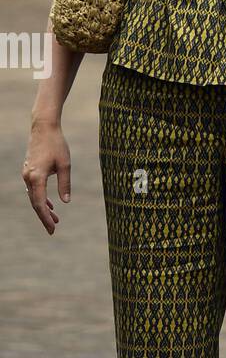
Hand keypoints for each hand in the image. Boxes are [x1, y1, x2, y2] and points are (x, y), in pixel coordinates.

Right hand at [22, 120, 70, 235]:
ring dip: (44, 208)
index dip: (46, 217)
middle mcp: (28, 177)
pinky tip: (51, 205)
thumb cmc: (57, 144)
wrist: (44, 127)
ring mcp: (27, 173)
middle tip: (53, 230)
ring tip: (56, 219)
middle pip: (35, 202)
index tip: (53, 228)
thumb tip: (65, 202)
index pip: (40, 203)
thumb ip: (65, 184)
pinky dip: (41, 198)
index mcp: (36, 177)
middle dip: (44, 217)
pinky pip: (33, 189)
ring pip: (34, 196)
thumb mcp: (65, 165)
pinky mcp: (29, 170)